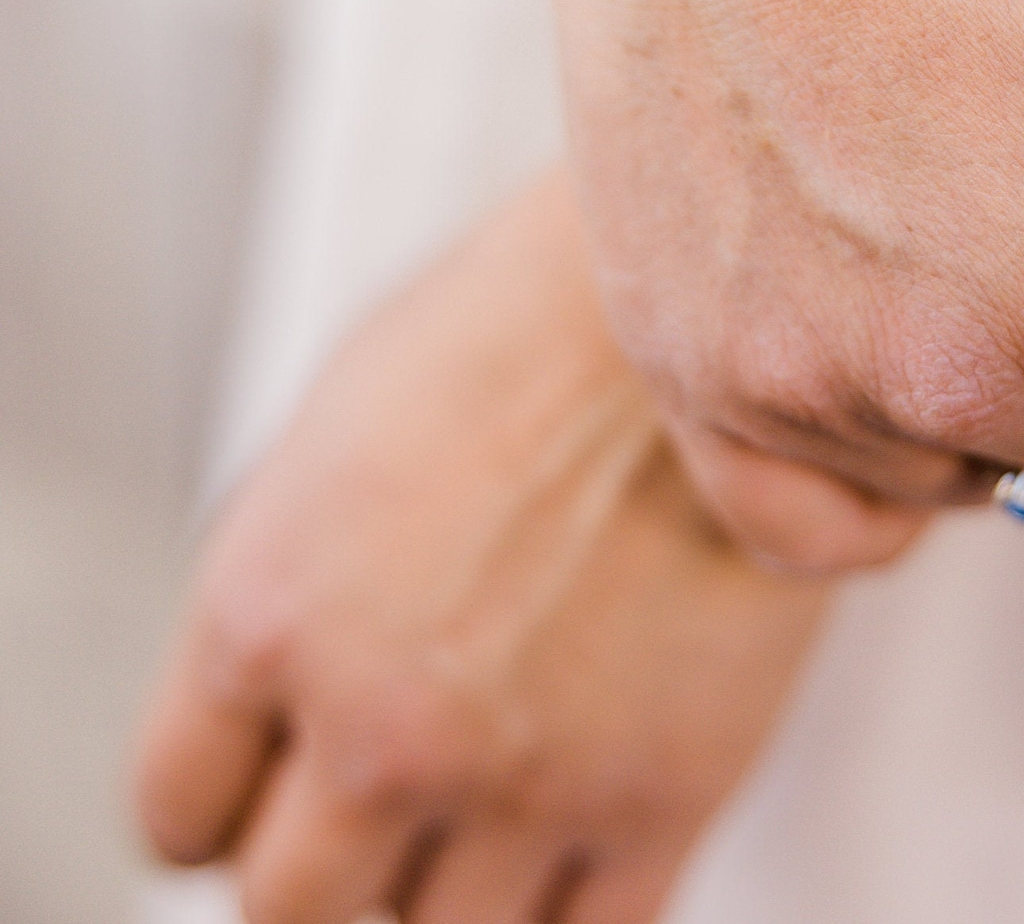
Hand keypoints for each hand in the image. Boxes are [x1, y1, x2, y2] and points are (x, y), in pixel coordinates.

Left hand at [135, 174, 827, 923]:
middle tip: (370, 809)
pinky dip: (562, 913)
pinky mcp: (664, 797)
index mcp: (269, 610)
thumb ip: (284, 582)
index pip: (177, 810)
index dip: (218, 802)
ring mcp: (523, 773)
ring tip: (482, 802)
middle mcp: (376, 717)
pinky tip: (570, 831)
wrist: (715, 292)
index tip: (259, 794)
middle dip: (320, 865)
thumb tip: (268, 699)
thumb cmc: (527, 324)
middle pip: (286, 912)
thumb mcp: (341, 422)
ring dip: (441, 893)